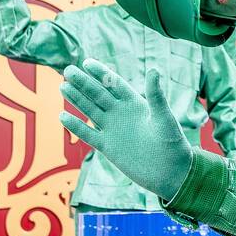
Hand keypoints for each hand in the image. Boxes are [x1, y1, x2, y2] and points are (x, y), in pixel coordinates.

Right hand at [59, 58, 191, 201]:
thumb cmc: (173, 144)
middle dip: (84, 83)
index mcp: (136, 103)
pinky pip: (88, 134)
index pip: (114, 84)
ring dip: (77, 100)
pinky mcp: (108, 147)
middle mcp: (122, 114)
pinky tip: (62, 116)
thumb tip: (153, 69)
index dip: (101, 73)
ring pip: (91, 111)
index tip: (87, 62)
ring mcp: (113, 130)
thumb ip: (156, 96)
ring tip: (62, 87)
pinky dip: (76, 126)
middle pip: (98, 95)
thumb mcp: (163, 118)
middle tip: (68, 71)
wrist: (170, 173)